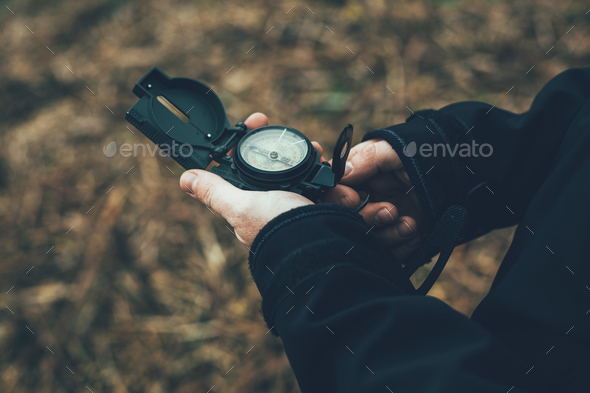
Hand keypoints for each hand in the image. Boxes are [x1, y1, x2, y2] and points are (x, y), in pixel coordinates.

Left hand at [179, 113, 324, 247]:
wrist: (321, 243)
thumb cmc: (277, 228)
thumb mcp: (242, 207)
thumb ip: (217, 192)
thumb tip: (186, 179)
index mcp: (250, 205)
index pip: (243, 166)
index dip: (246, 141)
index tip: (256, 121)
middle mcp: (272, 203)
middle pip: (273, 164)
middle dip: (279, 145)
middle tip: (284, 131)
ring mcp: (297, 202)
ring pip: (299, 169)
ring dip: (305, 155)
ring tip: (312, 148)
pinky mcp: (321, 203)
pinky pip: (321, 178)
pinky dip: (324, 169)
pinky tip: (324, 159)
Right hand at [322, 139, 424, 259]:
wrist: (463, 172)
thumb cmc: (427, 152)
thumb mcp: (396, 149)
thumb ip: (367, 158)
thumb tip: (341, 173)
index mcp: (357, 177)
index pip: (332, 192)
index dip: (337, 198)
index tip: (353, 198)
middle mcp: (365, 200)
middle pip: (347, 220)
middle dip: (367, 218)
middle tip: (390, 211)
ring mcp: (382, 221)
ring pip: (368, 240)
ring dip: (388, 234)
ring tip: (410, 223)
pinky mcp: (399, 239)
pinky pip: (390, 254)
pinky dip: (402, 247)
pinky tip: (416, 232)